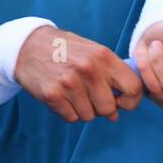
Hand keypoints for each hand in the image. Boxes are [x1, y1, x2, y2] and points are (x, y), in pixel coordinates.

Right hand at [14, 27, 143, 122]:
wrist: (27, 45)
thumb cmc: (65, 50)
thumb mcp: (93, 53)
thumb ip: (110, 79)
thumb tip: (117, 113)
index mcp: (104, 56)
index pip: (134, 87)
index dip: (131, 100)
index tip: (120, 101)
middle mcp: (89, 69)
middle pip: (109, 108)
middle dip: (102, 108)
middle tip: (91, 97)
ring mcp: (70, 82)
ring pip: (89, 116)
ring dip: (82, 110)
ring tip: (73, 93)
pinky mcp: (52, 94)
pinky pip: (71, 117)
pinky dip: (67, 112)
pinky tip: (61, 96)